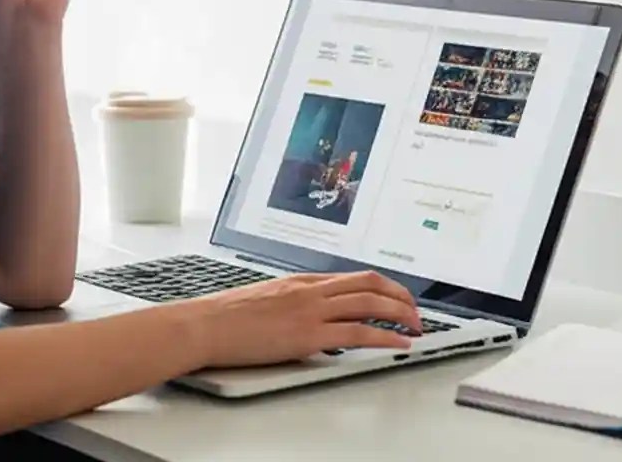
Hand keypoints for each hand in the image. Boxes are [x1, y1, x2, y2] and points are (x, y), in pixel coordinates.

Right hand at [191, 271, 422, 367]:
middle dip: (400, 296)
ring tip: (416, 326)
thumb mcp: (268, 297)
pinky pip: (357, 333)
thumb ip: (294, 302)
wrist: (205, 325)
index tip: (396, 297)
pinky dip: (385, 337)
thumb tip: (311, 314)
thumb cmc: (227, 316)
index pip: (354, 277)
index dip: (383, 286)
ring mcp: (311, 311)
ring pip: (370, 303)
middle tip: (415, 311)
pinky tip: (398, 343)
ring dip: (400, 314)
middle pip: (370, 284)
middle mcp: (311, 290)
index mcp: (302, 281)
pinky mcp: (308, 335)